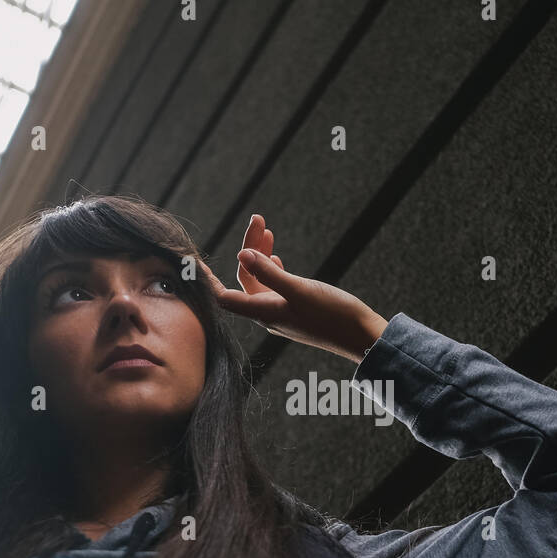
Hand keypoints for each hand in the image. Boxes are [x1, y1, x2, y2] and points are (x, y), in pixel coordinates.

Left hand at [200, 214, 387, 363]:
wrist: (363, 337)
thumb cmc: (334, 315)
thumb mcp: (300, 290)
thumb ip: (270, 273)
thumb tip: (241, 256)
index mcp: (265, 312)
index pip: (224, 297)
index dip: (207, 280)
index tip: (193, 262)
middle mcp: (269, 314)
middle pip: (245, 280)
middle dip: (248, 250)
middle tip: (258, 220)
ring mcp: (283, 312)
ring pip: (262, 281)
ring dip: (261, 255)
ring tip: (266, 230)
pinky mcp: (297, 309)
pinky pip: (275, 287)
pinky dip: (273, 269)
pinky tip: (275, 256)